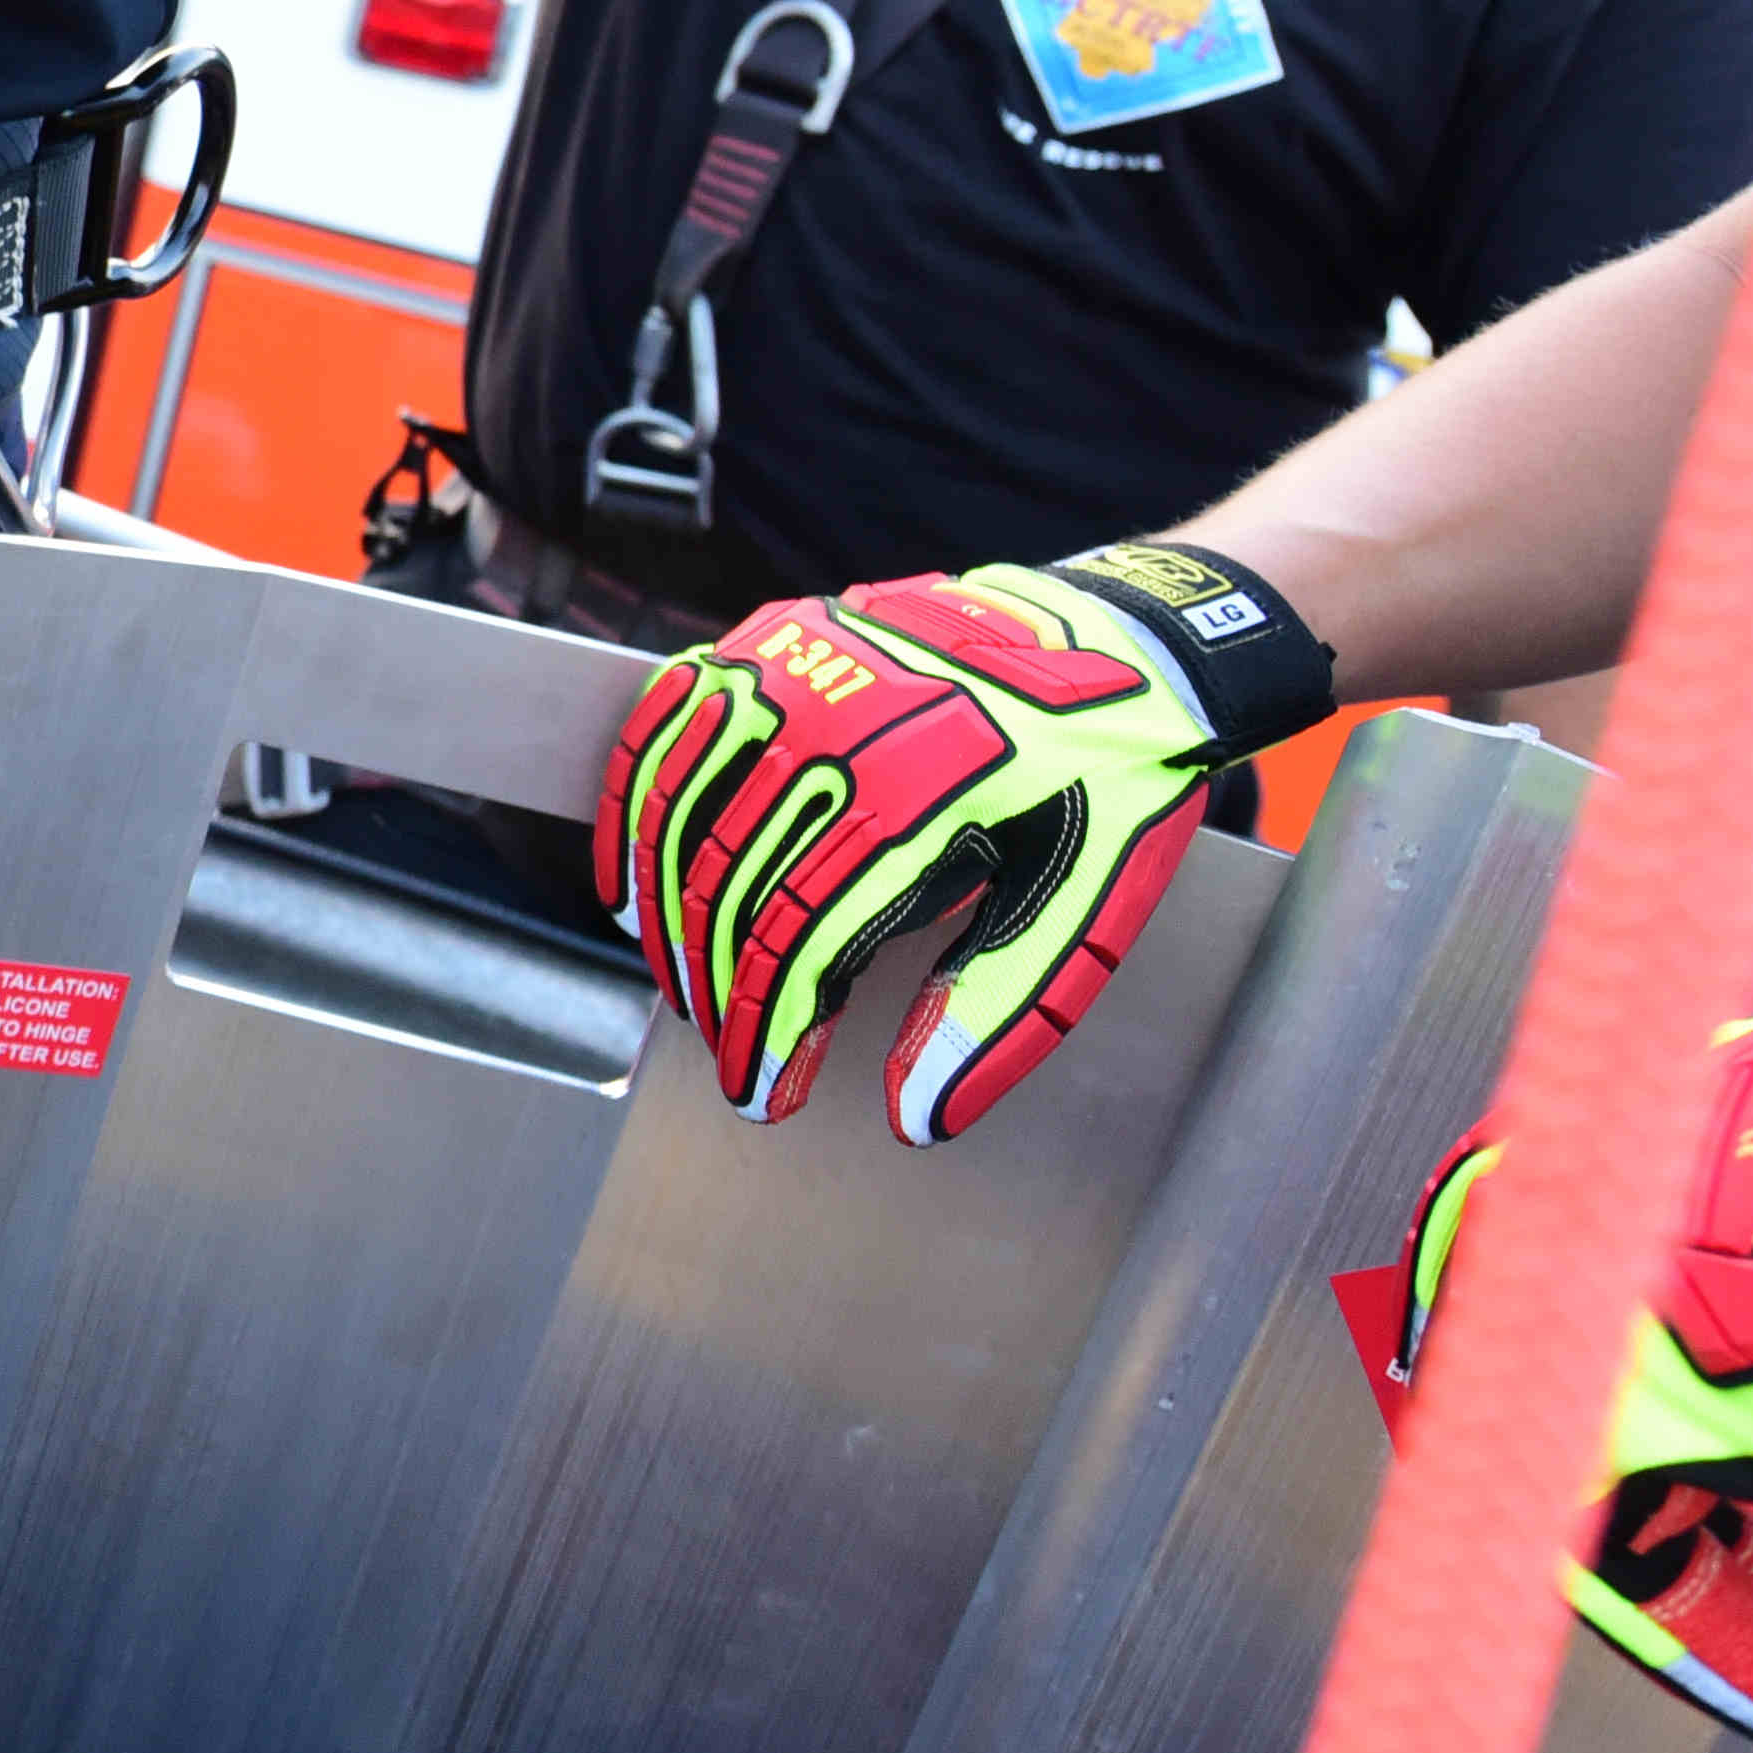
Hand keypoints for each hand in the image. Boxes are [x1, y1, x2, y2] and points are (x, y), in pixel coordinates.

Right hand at [597, 541, 1333, 1143]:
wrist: (1123, 644)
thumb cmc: (1106, 789)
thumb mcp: (1089, 909)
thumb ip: (996, 1015)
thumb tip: (915, 1115)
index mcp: (925, 793)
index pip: (803, 941)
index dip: (770, 1031)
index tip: (761, 1093)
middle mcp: (842, 719)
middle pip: (733, 887)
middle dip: (718, 993)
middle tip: (729, 1056)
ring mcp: (796, 664)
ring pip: (683, 816)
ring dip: (668, 920)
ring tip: (685, 991)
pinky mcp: (772, 637)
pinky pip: (666, 726)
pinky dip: (633, 811)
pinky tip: (628, 886)